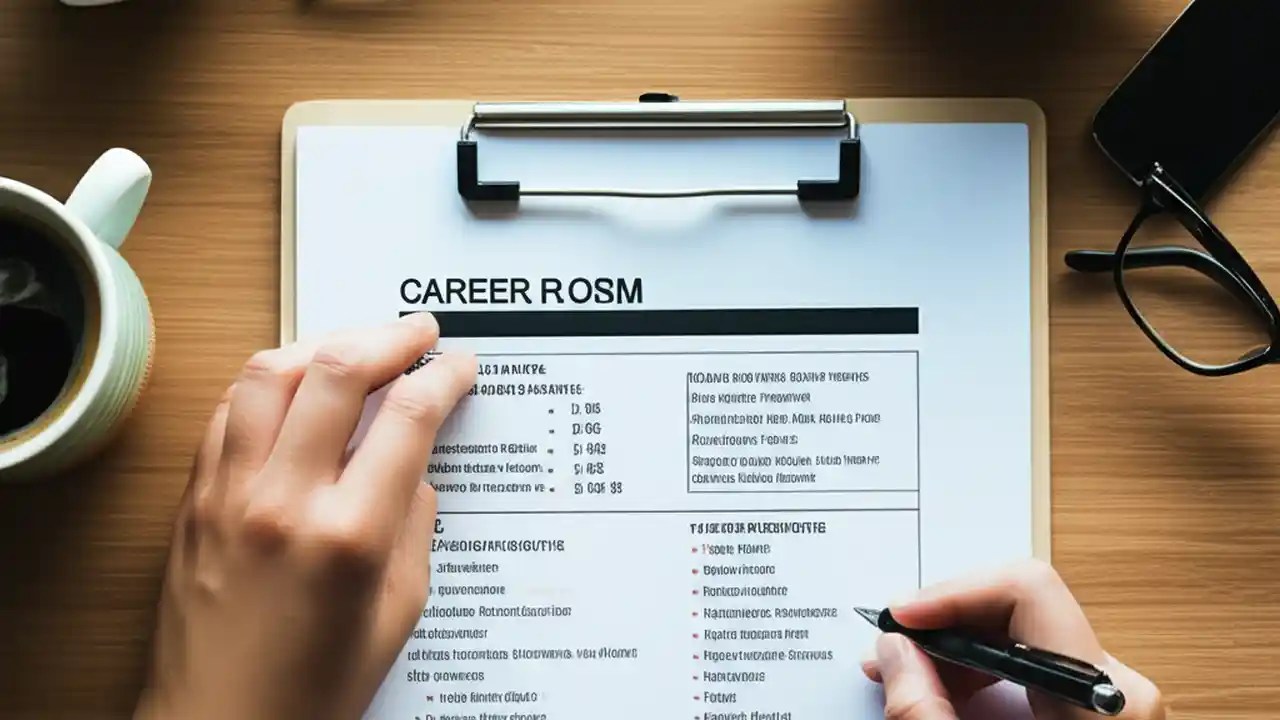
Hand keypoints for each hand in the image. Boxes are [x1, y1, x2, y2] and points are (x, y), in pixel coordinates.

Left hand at [133, 313, 475, 719]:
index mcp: (349, 535)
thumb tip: (415, 467)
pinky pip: (227, 410)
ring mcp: (228, 494)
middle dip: (388, 336)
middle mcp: (283, 500)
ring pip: (268, 372)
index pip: (407, 417)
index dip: (443, 377)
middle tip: (416, 332)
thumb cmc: (309, 692)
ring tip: (355, 347)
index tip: (457, 367)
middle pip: (336, 369)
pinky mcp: (194, 500)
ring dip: (321, 345)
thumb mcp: (397, 614)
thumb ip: (414, 527)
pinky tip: (294, 390)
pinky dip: (266, 383)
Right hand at [861, 559, 1164, 719]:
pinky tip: (941, 688)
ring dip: (954, 647)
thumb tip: (895, 650)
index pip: (1027, 588)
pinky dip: (978, 672)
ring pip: (1017, 636)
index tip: (905, 614)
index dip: (954, 592)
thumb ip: (923, 709)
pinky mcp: (1093, 710)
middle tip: (891, 646)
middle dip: (942, 622)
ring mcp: (1106, 697)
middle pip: (1015, 608)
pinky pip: (1028, 665)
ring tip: (905, 673)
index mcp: (1102, 693)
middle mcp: (1116, 686)